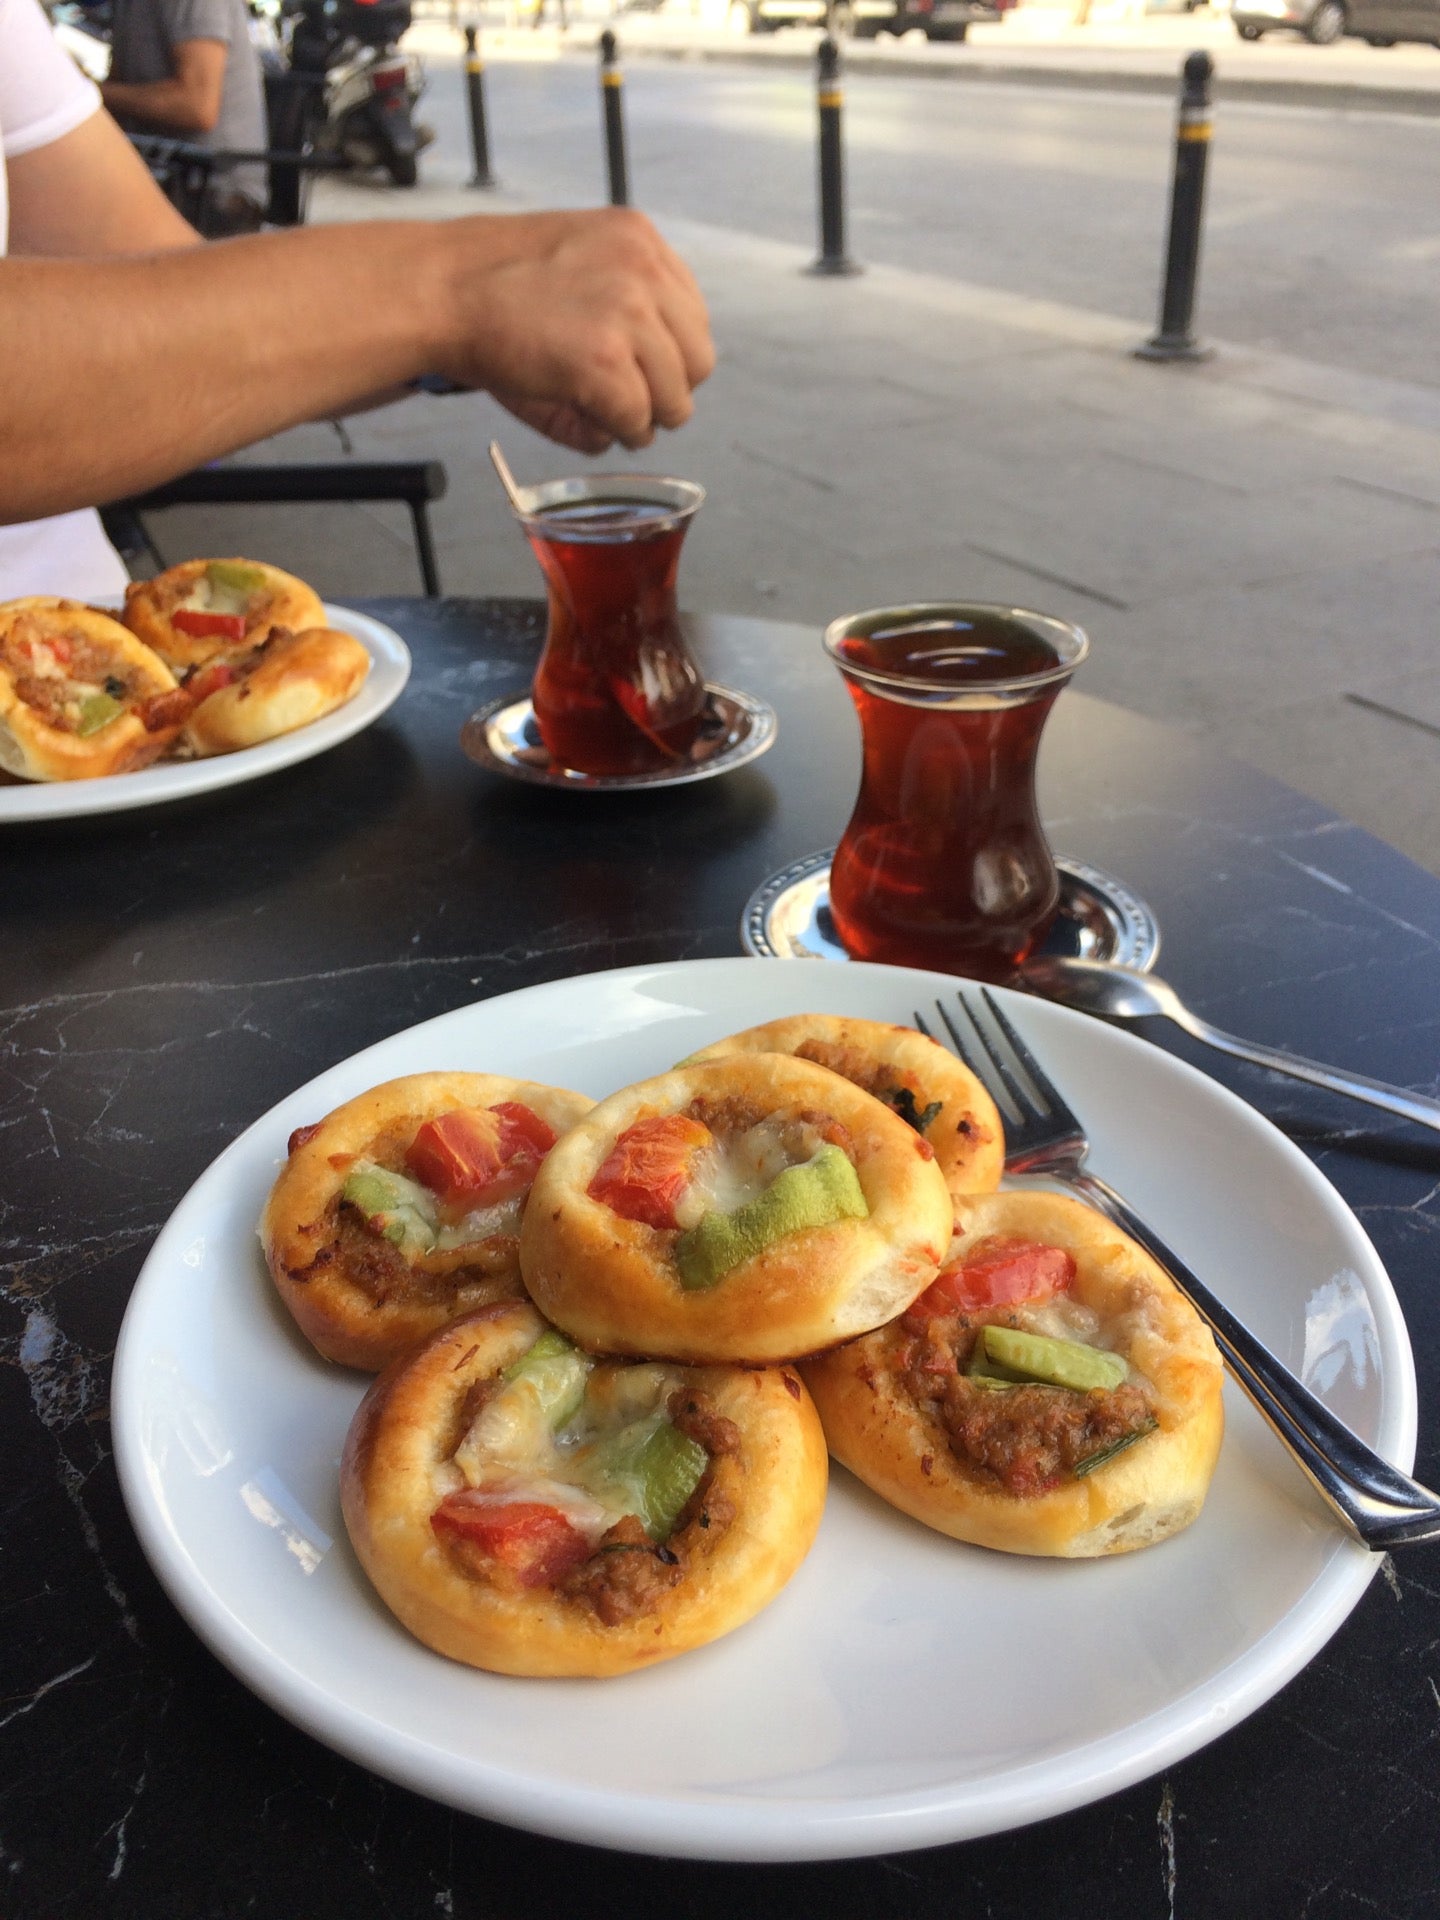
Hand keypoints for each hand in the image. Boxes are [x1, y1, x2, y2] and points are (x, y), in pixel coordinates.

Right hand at [433, 209, 714, 451]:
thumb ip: (625, 306)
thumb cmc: (491, 286)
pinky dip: (618, 433)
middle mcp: (644, 270)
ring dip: (644, 418)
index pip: (692, 315)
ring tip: (607, 413)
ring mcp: (628, 315)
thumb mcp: (575, 267)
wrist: (440, 290)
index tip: (640, 368)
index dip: (669, 354)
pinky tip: (594, 421)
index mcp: (639, 238)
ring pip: (676, 398)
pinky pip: (638, 421)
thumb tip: (653, 376)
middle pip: (698, 359)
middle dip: (667, 389)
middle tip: (630, 401)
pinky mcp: (606, 363)